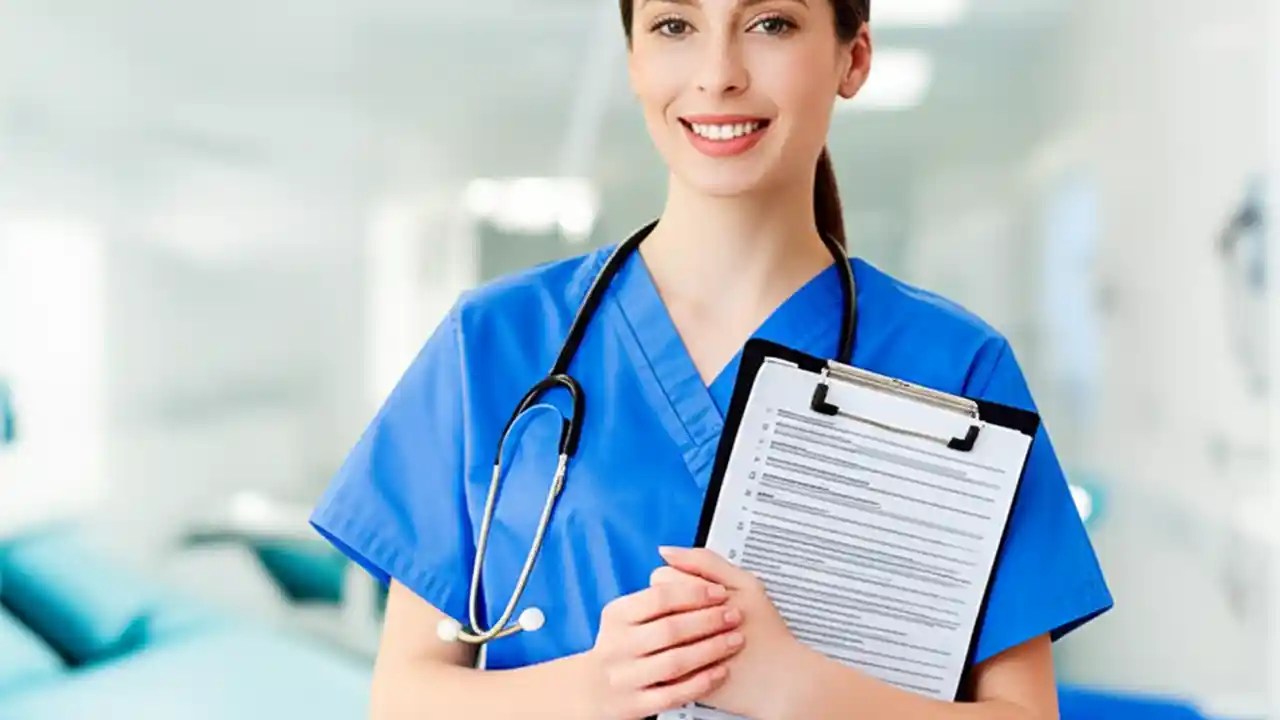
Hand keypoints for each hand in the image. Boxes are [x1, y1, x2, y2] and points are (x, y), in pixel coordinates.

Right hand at [578, 581, 745, 719]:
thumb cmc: (621, 645)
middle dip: (708, 620)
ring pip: (675, 662)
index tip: (719, 592)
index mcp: (617, 616)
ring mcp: (626, 677)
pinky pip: (675, 694)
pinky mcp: (637, 705)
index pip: (658, 597)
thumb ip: (654, 588)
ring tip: (734, 640)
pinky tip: (721, 671)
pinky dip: (702, 682)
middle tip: (734, 615)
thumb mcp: (627, 612)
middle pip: (669, 629)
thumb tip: (670, 552)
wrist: (595, 691)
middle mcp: (618, 646)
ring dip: (710, 649)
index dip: (694, 592)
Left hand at [653, 546, 809, 719]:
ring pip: (653, 630)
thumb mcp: (745, 584)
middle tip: (697, 613)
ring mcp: (679, 655)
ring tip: (696, 633)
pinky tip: (694, 653)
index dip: (680, 581)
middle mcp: (684, 628)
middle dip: (672, 605)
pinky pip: (659, 658)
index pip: (661, 577)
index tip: (697, 592)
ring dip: (668, 629)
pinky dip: (671, 653)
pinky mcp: (678, 680)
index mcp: (699, 599)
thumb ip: (704, 561)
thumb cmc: (765, 631)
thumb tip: (666, 551)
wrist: (780, 679)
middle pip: (653, 603)